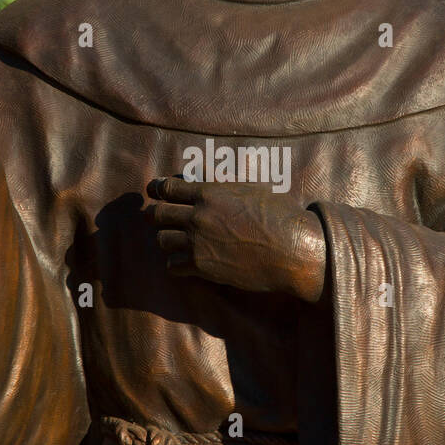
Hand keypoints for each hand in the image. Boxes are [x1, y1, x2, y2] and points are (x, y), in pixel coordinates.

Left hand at [147, 177, 326, 301]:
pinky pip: (172, 266)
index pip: (168, 188)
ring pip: (161, 240)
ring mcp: (197, 242)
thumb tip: (203, 177)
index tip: (153, 191)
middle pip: (157, 214)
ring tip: (173, 241)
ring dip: (166, 240)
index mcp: (209, 193)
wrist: (292, 249)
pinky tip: (184, 263)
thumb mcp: (249, 189)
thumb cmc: (279, 215)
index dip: (157, 189)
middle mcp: (197, 216)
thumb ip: (221, 184)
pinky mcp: (202, 267)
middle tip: (157, 218)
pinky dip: (176, 264)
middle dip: (155, 215)